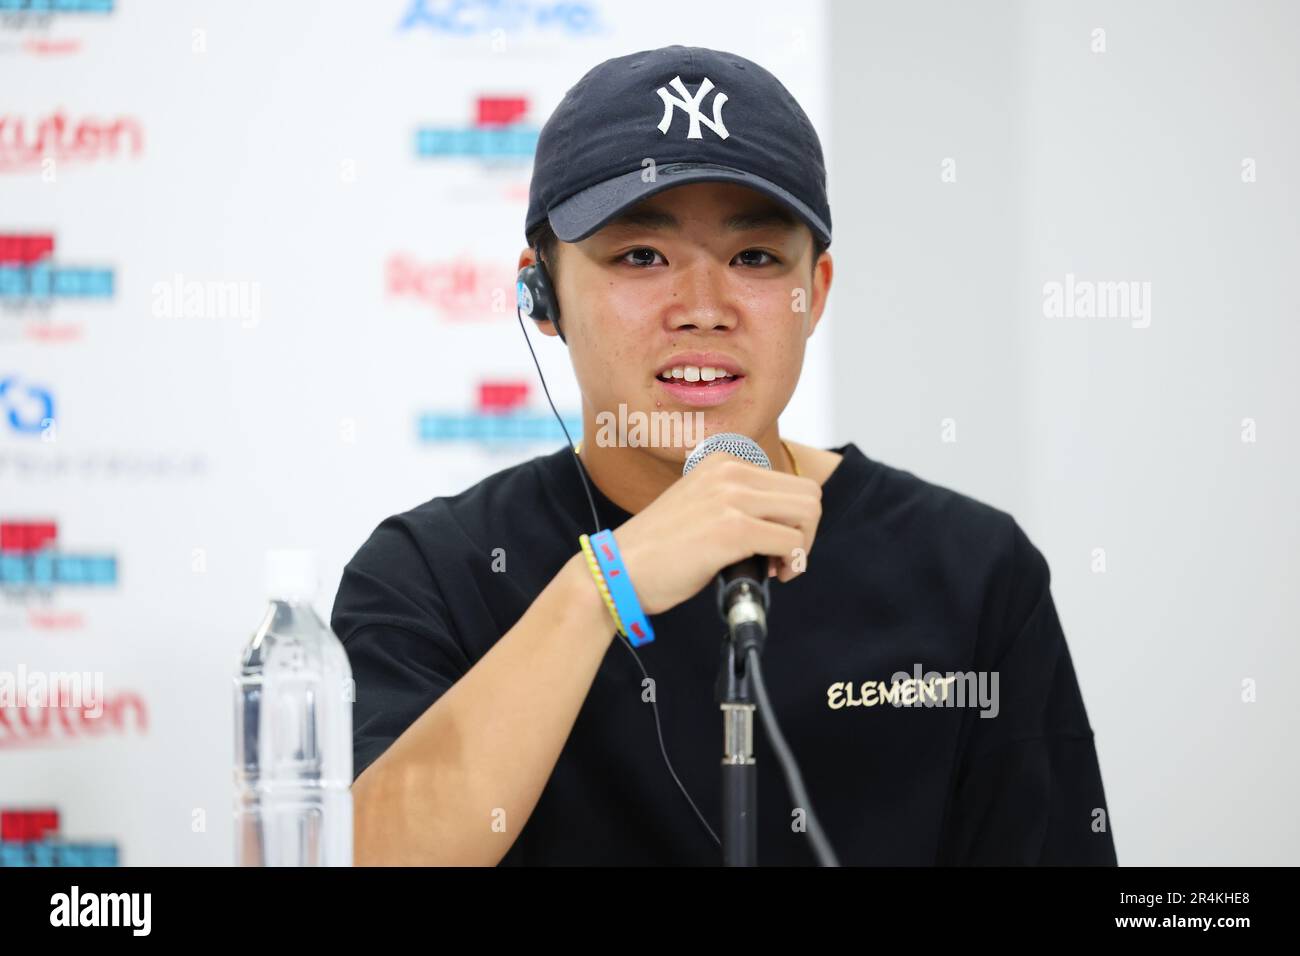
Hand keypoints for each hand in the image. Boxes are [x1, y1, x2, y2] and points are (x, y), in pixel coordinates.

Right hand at [609, 453, 821, 615]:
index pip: (791, 482)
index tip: (772, 546)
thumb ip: (738, 504)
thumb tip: (783, 526)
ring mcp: (730, 497)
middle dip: (805, 532)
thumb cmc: (659, 551)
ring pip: (807, 514)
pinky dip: (790, 563)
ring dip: (801, 548)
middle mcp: (729, 470)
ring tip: (776, 568)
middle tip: (782, 560)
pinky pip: (790, 542)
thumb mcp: (701, 507)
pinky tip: (769, 576)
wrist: (618, 571)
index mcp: (722, 461)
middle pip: (809, 494)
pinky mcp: (731, 529)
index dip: (792, 519)